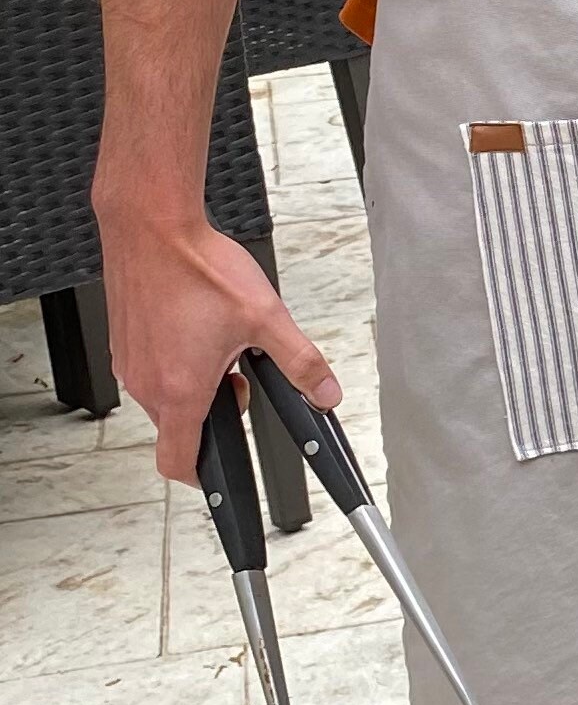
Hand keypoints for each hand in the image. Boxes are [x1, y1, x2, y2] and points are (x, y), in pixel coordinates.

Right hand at [99, 214, 340, 486]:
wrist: (152, 225)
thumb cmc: (197, 267)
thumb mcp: (266, 317)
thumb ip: (301, 361)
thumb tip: (326, 392)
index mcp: (180, 390)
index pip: (180, 463)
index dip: (203, 479)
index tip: (222, 477)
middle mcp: (147, 383)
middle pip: (180, 426)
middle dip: (216, 411)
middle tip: (239, 375)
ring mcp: (131, 362)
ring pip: (166, 395)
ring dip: (196, 383)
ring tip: (220, 340)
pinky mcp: (125, 340)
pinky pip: (151, 367)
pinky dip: (175, 359)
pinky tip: (195, 323)